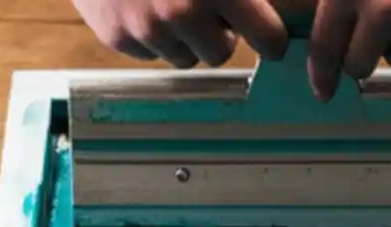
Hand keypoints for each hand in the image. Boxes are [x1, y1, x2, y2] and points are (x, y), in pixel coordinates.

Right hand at [75, 0, 288, 68]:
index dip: (269, 37)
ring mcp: (146, 28)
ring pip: (184, 57)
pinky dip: (149, 35)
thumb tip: (274, 6)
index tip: (268, 36)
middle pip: (222, 54)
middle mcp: (183, 11)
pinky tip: (139, 2)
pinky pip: (148, 54)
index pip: (268, 38)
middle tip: (205, 5)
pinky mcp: (117, 37)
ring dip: (182, 36)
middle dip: (218, 34)